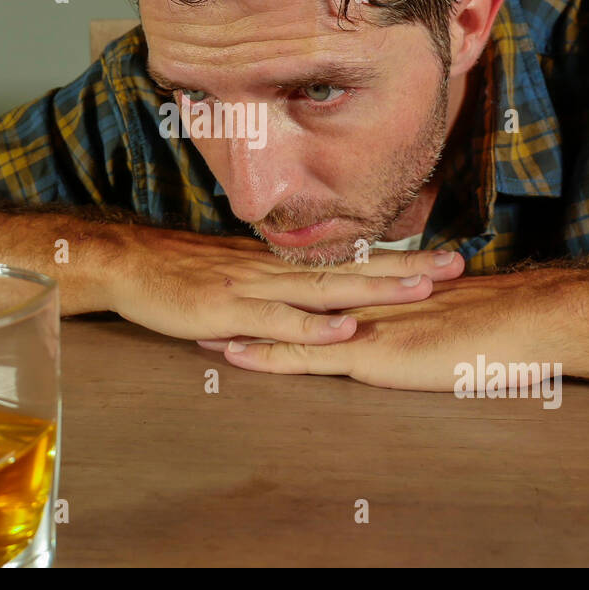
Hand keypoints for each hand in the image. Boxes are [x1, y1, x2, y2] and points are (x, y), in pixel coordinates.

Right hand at [106, 226, 465, 344]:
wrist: (130, 265)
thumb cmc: (181, 275)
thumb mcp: (237, 277)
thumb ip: (275, 288)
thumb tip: (313, 298)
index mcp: (282, 267)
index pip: (349, 261)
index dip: (397, 260)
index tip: (443, 259)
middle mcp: (277, 272)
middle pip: (352, 270)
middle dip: (406, 269)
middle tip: (457, 265)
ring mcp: (256, 289)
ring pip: (326, 290)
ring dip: (375, 289)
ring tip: (422, 289)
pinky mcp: (230, 312)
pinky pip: (279, 322)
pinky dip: (314, 328)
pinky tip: (345, 330)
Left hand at [198, 269, 576, 390]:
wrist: (529, 320)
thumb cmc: (506, 324)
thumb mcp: (457, 320)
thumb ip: (431, 320)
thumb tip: (427, 326)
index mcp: (384, 297)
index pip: (325, 291)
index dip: (285, 290)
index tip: (251, 286)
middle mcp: (366, 305)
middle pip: (294, 303)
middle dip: (251, 304)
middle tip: (208, 299)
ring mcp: (364, 328)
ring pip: (289, 327)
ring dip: (244, 329)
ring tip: (198, 328)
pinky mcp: (370, 354)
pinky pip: (307, 357)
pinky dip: (267, 355)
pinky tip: (234, 355)